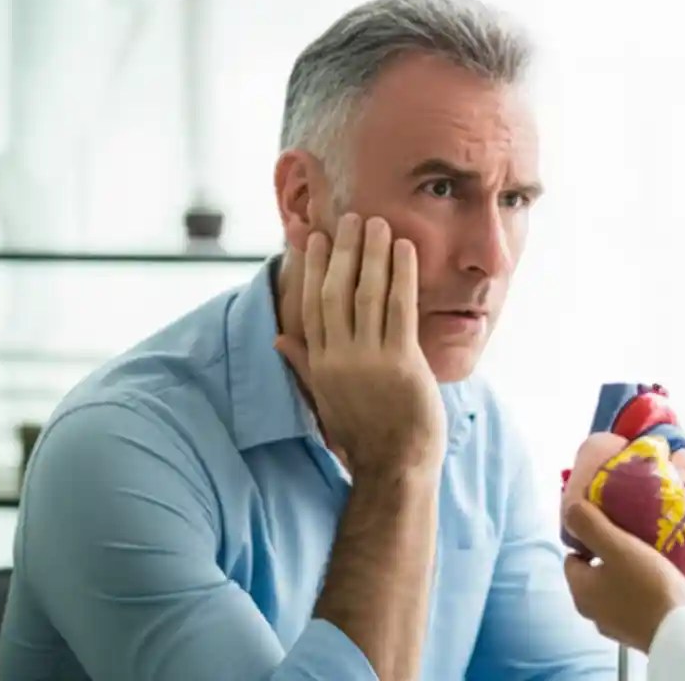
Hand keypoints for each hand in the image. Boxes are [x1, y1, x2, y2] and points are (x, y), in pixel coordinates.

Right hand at [275, 214, 446, 477]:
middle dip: (342, 251)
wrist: (395, 466)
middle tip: (348, 218)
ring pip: (366, 294)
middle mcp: (339, 357)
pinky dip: (401, 275)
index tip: (313, 237)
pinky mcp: (400, 362)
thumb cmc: (366, 434)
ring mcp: (368, 359)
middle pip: (335, 291)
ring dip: (372, 254)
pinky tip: (404, 249)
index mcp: (320, 363)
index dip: (311, 268)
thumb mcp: (326, 398)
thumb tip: (280, 337)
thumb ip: (304, 363)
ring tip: (377, 222)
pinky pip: (399, 308)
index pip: (311, 305)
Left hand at [562, 500, 684, 651]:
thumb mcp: (617, 547)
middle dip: (608, 555)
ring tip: (647, 555)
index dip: (586, 539)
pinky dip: (640, 590)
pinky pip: (633, 602)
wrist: (682, 633)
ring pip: (614, 588)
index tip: (610, 526)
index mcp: (581, 591)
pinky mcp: (637, 632)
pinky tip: (659, 580)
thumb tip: (569, 508)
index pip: (572, 557)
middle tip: (631, 537)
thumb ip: (590, 525)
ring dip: (625, 572)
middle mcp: (592, 611)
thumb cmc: (648, 587)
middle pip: (593, 573)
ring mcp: (615, 625)